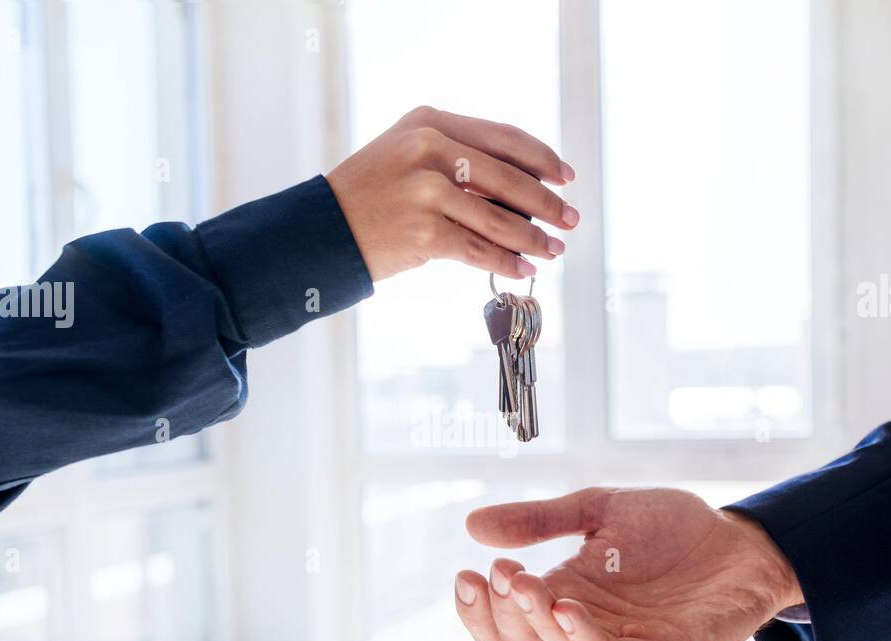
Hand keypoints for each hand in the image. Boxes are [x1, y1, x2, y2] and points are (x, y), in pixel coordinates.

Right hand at [326, 105, 578, 282]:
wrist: (320, 230)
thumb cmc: (367, 196)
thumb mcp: (406, 156)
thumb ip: (455, 160)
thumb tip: (518, 190)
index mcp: (430, 123)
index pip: (503, 137)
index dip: (541, 158)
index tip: (564, 175)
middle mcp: (429, 149)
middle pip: (509, 178)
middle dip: (547, 202)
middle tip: (569, 218)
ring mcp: (427, 190)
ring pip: (498, 218)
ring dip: (533, 238)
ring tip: (553, 250)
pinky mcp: (424, 231)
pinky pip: (478, 249)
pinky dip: (506, 261)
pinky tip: (523, 268)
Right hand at [453, 488, 803, 640]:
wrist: (742, 540)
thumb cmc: (672, 529)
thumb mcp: (597, 509)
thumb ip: (540, 520)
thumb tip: (472, 525)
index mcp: (564, 594)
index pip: (505, 621)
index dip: (478, 607)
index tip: (465, 572)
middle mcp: (586, 626)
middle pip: (525, 638)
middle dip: (505, 610)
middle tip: (502, 572)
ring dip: (541, 622)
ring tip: (528, 586)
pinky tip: (569, 611)